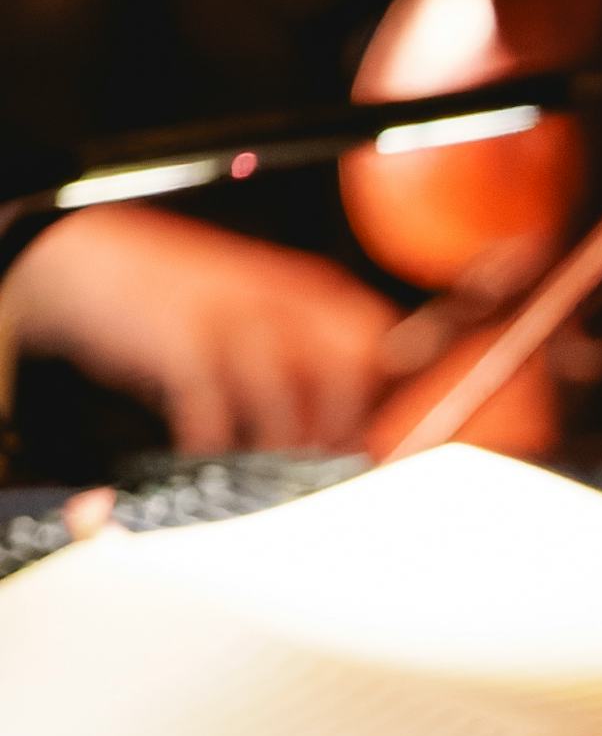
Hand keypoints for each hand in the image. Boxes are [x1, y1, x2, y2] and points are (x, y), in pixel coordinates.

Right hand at [0, 203, 406, 454]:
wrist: (87, 264)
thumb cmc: (177, 300)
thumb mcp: (253, 311)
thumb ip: (306, 353)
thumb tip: (357, 422)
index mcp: (302, 288)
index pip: (374, 338)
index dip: (379, 394)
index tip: (368, 439)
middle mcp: (273, 298)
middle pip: (344, 368)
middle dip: (336, 426)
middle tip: (317, 463)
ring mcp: (228, 319)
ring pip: (286, 401)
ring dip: (277, 448)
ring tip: (263, 471)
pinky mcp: (180, 345)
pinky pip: (215, 414)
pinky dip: (213, 446)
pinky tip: (203, 452)